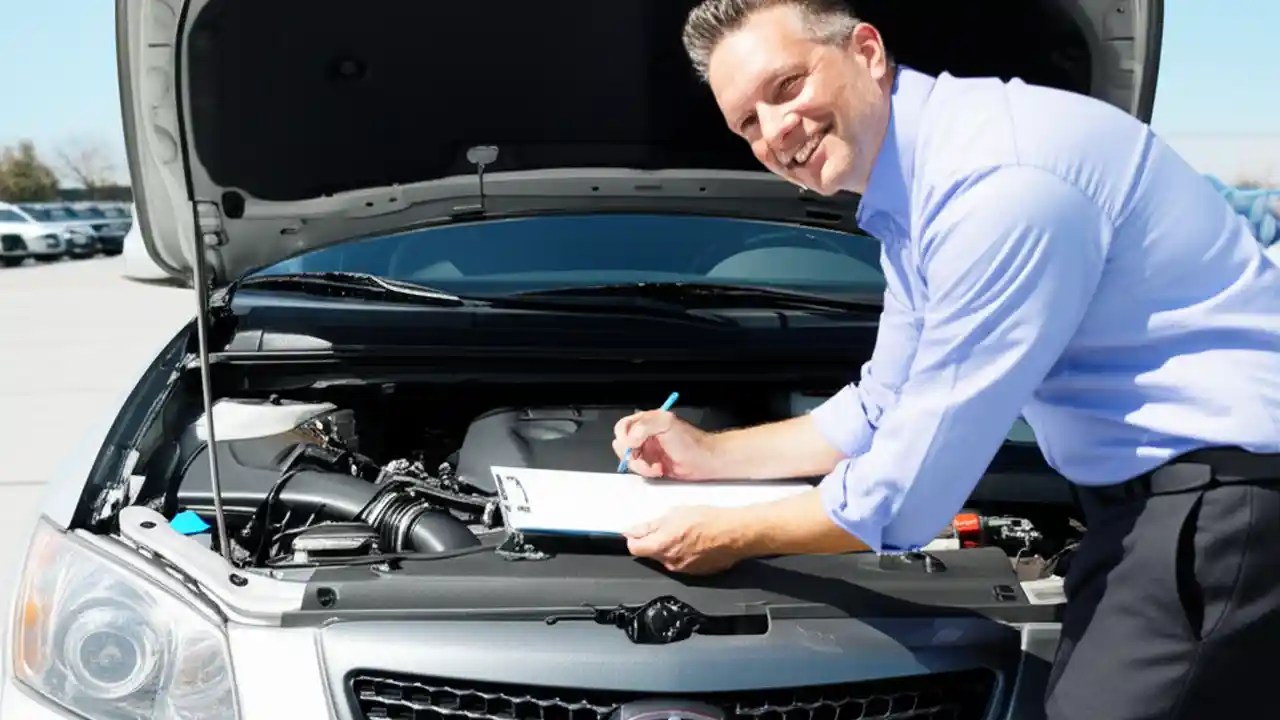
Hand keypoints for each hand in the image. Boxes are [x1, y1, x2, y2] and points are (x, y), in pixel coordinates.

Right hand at [612, 410, 716, 479]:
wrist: (704, 461)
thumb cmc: (690, 441)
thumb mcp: (666, 423)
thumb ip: (644, 426)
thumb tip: (629, 440)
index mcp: (646, 421)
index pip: (622, 427)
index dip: (624, 436)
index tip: (634, 444)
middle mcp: (644, 435)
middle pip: (622, 445)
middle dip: (631, 454)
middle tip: (643, 456)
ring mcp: (646, 451)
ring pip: (629, 460)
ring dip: (640, 465)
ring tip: (655, 466)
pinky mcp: (650, 465)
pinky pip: (638, 470)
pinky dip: (646, 472)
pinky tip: (659, 470)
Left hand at [623, 506, 742, 574]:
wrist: (735, 533)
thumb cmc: (707, 519)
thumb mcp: (674, 514)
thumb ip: (650, 526)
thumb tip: (631, 531)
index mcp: (661, 547)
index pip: (634, 548)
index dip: (635, 538)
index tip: (640, 530)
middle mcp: (670, 563)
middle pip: (652, 554)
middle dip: (655, 542)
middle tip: (670, 526)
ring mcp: (684, 570)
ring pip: (669, 559)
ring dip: (672, 548)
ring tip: (687, 533)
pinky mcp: (698, 573)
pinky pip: (685, 564)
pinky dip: (686, 554)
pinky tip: (698, 542)